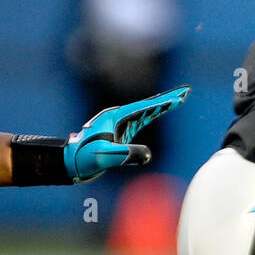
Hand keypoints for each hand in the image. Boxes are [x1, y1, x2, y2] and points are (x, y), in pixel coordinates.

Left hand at [63, 86, 189, 182]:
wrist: (70, 162)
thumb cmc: (83, 157)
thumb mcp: (105, 156)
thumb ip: (125, 154)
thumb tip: (147, 155)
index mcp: (115, 117)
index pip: (144, 107)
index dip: (163, 102)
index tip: (180, 96)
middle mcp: (117, 117)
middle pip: (146, 106)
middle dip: (165, 99)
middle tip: (185, 91)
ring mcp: (118, 124)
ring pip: (144, 112)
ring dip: (160, 106)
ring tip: (177, 99)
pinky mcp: (118, 132)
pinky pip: (139, 121)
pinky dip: (150, 115)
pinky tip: (157, 113)